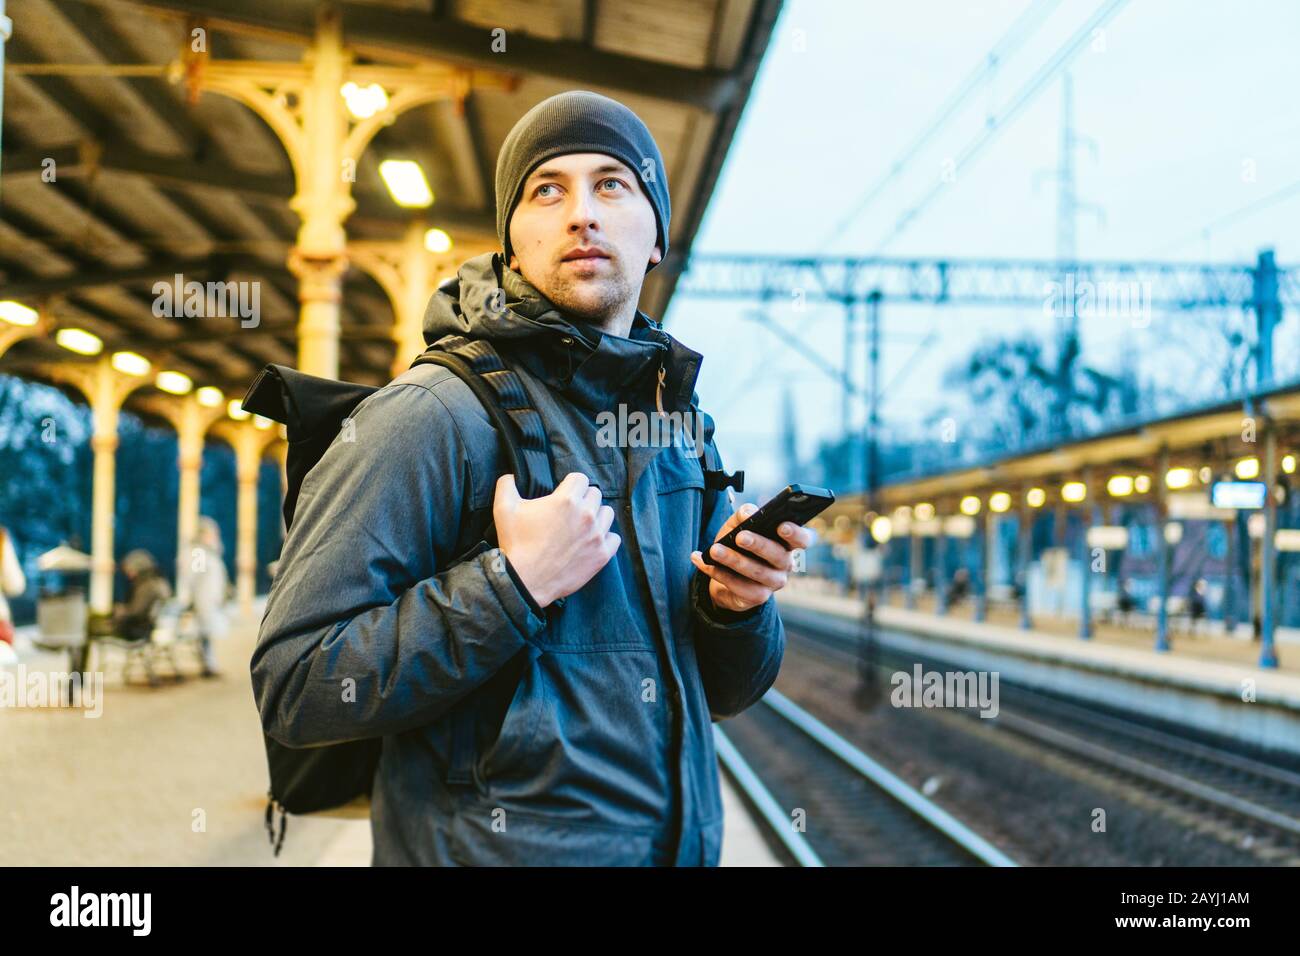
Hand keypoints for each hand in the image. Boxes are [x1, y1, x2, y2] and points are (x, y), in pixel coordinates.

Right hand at [494, 472, 620, 607]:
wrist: (525, 580)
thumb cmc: (515, 543)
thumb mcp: (504, 508)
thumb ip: (506, 485)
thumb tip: (509, 475)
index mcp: (567, 500)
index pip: (581, 479)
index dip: (571, 484)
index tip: (564, 494)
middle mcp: (586, 514)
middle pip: (595, 494)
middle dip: (583, 499)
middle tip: (571, 512)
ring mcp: (597, 535)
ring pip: (607, 514)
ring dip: (597, 516)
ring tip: (582, 525)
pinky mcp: (602, 555)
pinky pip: (614, 538)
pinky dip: (605, 538)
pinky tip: (591, 542)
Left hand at [690, 502, 815, 612]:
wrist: (724, 575)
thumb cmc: (737, 545)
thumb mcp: (738, 526)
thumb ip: (744, 515)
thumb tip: (748, 513)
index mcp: (786, 543)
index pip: (802, 539)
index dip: (796, 533)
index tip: (782, 526)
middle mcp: (785, 564)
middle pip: (778, 555)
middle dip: (758, 545)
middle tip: (740, 537)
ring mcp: (773, 582)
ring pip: (757, 572)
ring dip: (734, 560)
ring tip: (714, 550)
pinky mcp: (758, 596)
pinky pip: (740, 587)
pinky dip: (720, 574)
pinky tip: (705, 563)